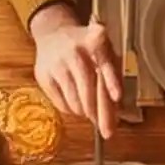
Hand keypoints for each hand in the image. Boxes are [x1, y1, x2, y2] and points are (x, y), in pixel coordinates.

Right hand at [30, 4, 120, 138]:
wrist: (53, 34)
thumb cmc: (87, 49)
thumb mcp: (105, 53)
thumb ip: (115, 77)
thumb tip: (120, 110)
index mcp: (96, 42)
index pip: (105, 64)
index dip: (112, 82)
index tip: (117, 96)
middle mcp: (75, 52)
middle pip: (88, 90)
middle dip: (99, 113)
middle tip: (107, 130)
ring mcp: (57, 64)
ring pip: (75, 102)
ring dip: (85, 112)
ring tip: (88, 108)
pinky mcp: (44, 76)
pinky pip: (61, 104)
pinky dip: (71, 110)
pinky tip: (74, 102)